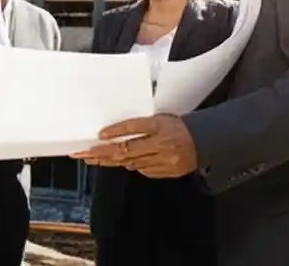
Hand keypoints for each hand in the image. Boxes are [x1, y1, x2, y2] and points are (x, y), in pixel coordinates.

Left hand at [72, 115, 197, 178]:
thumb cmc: (179, 127)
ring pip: (131, 163)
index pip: (134, 128)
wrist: (203, 142)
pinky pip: (143, 170)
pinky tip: (118, 163)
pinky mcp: (167, 171)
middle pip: (127, 150)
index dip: (116, 131)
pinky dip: (130, 166)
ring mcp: (165, 160)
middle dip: (103, 153)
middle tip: (85, 153)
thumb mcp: (160, 118)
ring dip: (111, 161)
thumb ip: (141, 126)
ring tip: (93, 159)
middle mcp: (162, 143)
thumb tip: (117, 135)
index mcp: (160, 125)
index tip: (100, 135)